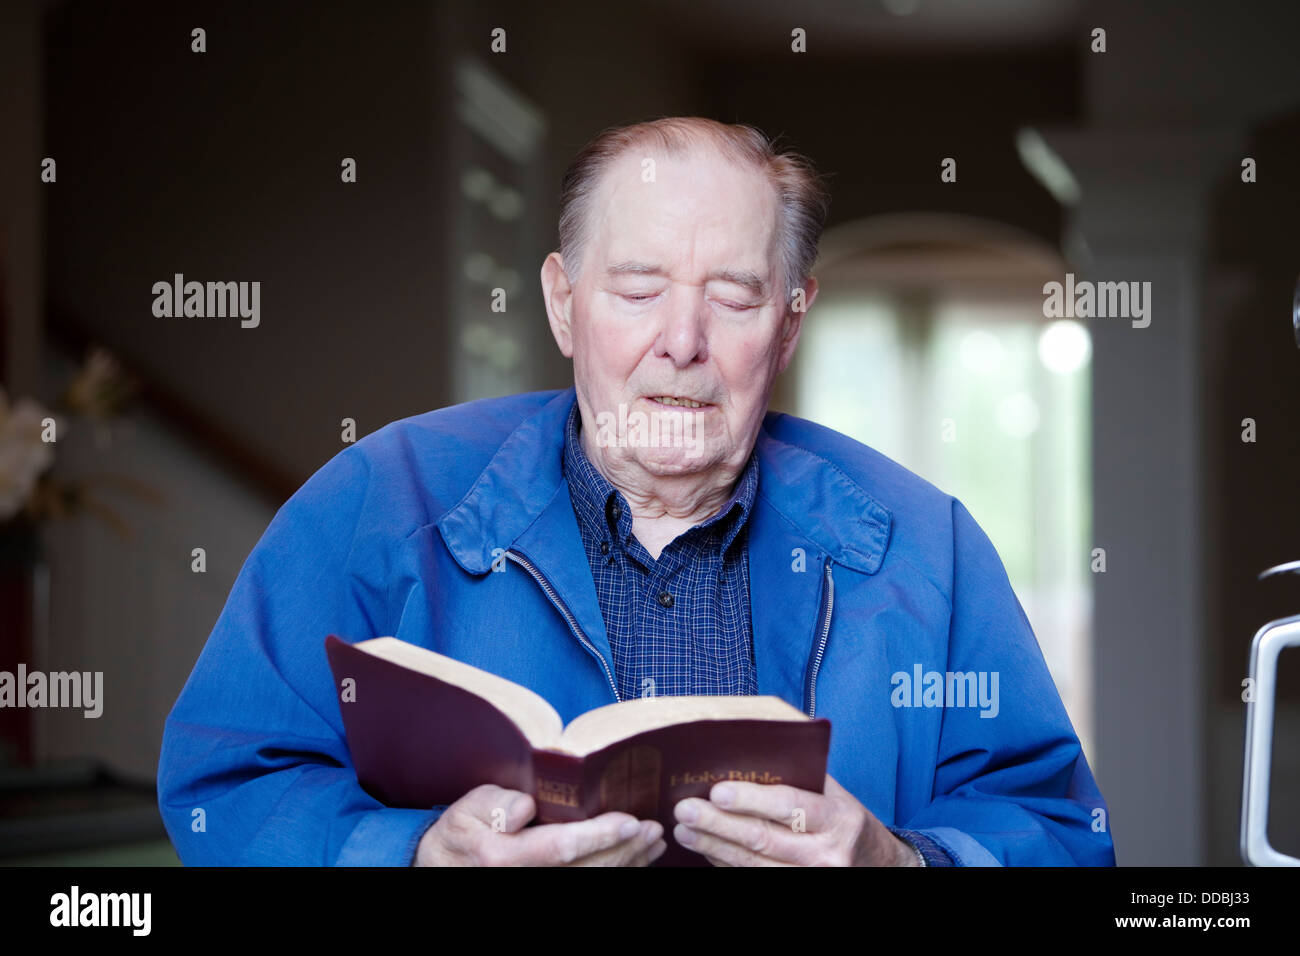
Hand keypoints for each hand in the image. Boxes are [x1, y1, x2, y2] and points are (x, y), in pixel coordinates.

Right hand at [414, 784, 665, 865]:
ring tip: (653, 842)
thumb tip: (524, 806)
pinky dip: (616, 874)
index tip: (631, 821)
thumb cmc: (462, 832)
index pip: (562, 848)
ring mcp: (538, 890)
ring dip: (628, 864)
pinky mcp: (548, 892)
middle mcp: (526, 880)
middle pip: (588, 870)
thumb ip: (495, 804)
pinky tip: (634, 861)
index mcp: (505, 857)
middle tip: (654, 827)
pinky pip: (587, 886)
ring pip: (593, 883)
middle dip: (626, 850)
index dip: (600, 836)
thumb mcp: (467, 809)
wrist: (443, 868)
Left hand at [671, 774, 918, 866]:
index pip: (790, 807)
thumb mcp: (834, 792)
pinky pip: (756, 880)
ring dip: (714, 847)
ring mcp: (812, 878)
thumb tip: (747, 748)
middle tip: (685, 810)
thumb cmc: (843, 819)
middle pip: (764, 839)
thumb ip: (798, 773)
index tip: (717, 791)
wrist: (875, 864)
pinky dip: (726, 865)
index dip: (751, 799)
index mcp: (837, 819)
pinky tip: (706, 850)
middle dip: (718, 824)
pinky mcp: (799, 890)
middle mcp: (826, 855)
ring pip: (754, 865)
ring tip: (683, 831)